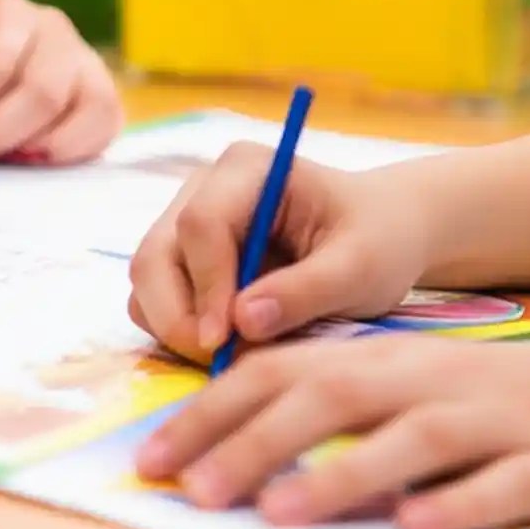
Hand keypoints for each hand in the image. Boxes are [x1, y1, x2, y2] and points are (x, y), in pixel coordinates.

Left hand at [0, 0, 122, 165]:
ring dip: (46, 144)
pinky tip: (36, 160)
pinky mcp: (96, 97)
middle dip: (5, 132)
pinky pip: (107, 123)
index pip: (2, 58)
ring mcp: (80, 61)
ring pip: (91, 104)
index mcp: (5, 7)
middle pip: (47, 89)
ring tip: (8, 158)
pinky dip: (76, 149)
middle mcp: (52, 28)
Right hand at [128, 142, 432, 362]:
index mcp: (247, 170)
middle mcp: (202, 189)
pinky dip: (178, 327)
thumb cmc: (379, 241)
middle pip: (154, 255)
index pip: (199, 224)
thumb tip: (241, 322)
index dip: (205, 285)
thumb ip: (305, 291)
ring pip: (147, 281)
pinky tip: (225, 341)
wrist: (382, 236)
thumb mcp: (361, 269)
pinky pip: (154, 298)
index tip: (224, 339)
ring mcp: (183, 222)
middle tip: (218, 358)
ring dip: (175, 325)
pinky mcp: (181, 257)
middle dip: (177, 314)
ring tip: (229, 352)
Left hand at [136, 335, 529, 528]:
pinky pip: (503, 479)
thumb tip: (216, 445)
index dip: (210, 412)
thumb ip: (310, 405)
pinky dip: (458, 499)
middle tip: (196, 490)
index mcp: (371, 360)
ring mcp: (484, 417)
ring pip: (411, 438)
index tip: (152, 458)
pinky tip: (413, 524)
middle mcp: (419, 379)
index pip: (275, 373)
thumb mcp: (382, 386)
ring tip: (278, 513)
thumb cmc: (459, 396)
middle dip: (255, 442)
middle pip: (329, 399)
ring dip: (341, 474)